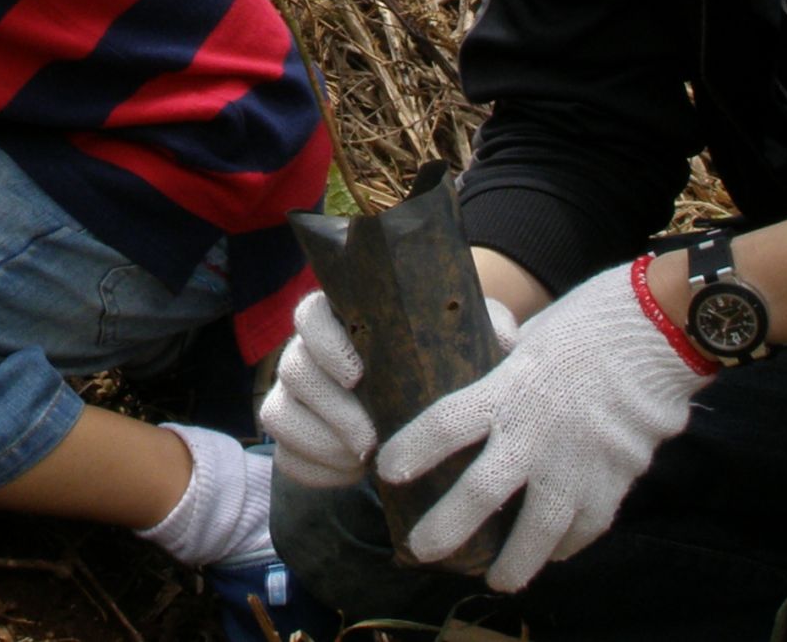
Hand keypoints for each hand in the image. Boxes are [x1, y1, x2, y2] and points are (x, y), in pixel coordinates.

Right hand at [260, 288, 518, 487]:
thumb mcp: (463, 344)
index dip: (325, 342)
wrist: (421, 418)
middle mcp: (307, 353)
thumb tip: (506, 339)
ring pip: (280, 413)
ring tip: (364, 459)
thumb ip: (483, 329)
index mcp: (340, 320)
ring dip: (322, 441)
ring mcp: (294, 397)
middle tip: (370, 437)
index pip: (311, 314)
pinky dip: (317, 468)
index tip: (358, 374)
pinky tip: (351, 474)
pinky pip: (286, 456)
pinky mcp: (293, 439)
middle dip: (331, 407)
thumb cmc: (437, 367)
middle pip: (293, 367)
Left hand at [378, 257, 708, 590]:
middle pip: (480, 493)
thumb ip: (502, 366)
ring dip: (512, 561)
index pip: (446, 424)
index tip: (386, 469)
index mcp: (509, 388)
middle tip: (422, 549)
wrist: (658, 334)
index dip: (412, 450)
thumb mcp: (531, 337)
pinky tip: (552, 553)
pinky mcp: (613, 482)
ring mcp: (576, 464)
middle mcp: (537, 433)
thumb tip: (477, 372)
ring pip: (536, 530)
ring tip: (495, 580)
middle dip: (446, 528)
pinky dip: (565, 545)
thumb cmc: (589, 325)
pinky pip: (583, 528)